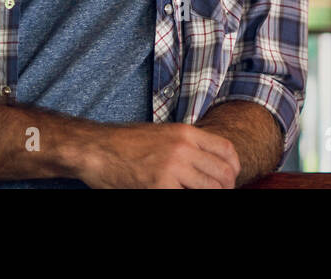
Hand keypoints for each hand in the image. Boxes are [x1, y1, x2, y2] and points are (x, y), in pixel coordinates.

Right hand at [67, 122, 240, 188]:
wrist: (96, 148)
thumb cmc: (126, 143)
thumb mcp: (163, 134)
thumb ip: (187, 145)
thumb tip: (208, 163)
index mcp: (186, 133)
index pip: (227, 150)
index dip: (234, 168)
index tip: (230, 178)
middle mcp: (184, 149)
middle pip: (223, 173)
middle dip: (225, 188)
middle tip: (218, 192)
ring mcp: (173, 168)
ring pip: (210, 189)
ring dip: (209, 195)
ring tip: (200, 195)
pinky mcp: (160, 187)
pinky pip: (186, 197)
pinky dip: (187, 197)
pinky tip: (179, 195)